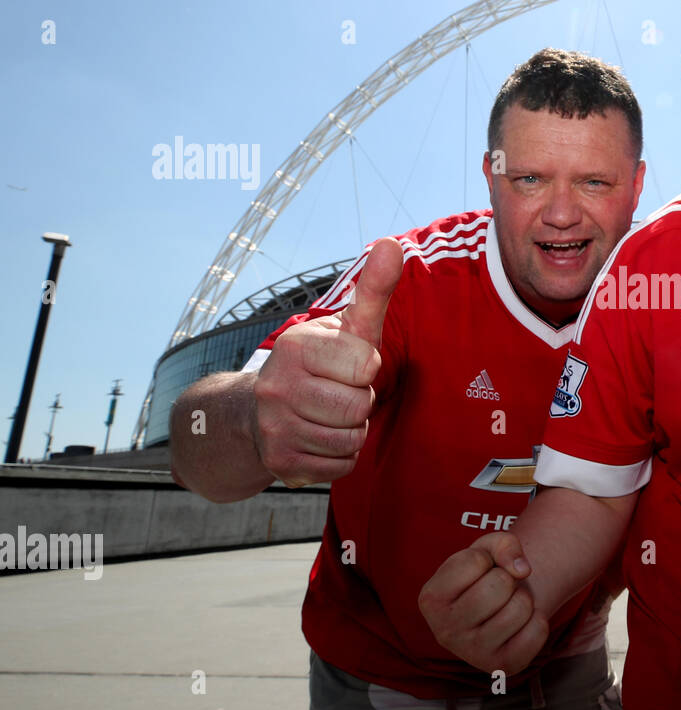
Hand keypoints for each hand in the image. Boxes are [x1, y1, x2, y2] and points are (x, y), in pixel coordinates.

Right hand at [251, 237, 402, 486]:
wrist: (260, 412)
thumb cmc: (322, 364)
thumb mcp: (346, 327)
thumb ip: (372, 290)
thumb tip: (391, 244)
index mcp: (296, 347)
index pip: (366, 365)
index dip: (367, 368)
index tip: (348, 365)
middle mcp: (278, 386)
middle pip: (358, 406)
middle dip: (361, 402)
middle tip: (341, 393)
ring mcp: (275, 427)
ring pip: (352, 439)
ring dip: (352, 430)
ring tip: (331, 415)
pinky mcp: (281, 464)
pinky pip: (342, 466)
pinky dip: (342, 456)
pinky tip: (322, 438)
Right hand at [418, 531, 549, 675]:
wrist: (495, 612)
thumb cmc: (484, 576)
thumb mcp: (485, 550)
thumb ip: (503, 543)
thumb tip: (522, 570)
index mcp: (431, 599)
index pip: (475, 560)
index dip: (485, 558)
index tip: (479, 571)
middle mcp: (445, 631)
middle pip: (500, 584)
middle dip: (507, 579)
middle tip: (498, 590)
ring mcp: (472, 653)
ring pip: (520, 607)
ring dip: (522, 598)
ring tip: (507, 606)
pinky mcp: (502, 666)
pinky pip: (537, 630)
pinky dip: (537, 619)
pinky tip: (519, 625)